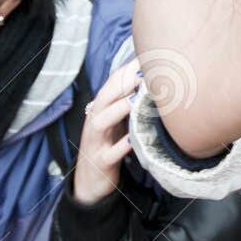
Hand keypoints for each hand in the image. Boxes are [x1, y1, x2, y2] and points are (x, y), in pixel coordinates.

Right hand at [72, 59, 141, 203]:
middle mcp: (95, 122)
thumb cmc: (108, 145)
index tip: (147, 57)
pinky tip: (132, 140)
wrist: (89, 183)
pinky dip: (119, 147)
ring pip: (101, 122)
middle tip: (144, 74)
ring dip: (118, 110)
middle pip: (104, 98)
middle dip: (122, 84)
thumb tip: (151, 81)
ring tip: (136, 101)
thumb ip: (128, 102)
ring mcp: (96, 142)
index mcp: (100, 110)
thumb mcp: (116, 122)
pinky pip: (109, 154)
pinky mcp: (100, 162)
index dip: (127, 71)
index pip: (112, 85)